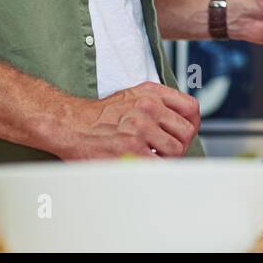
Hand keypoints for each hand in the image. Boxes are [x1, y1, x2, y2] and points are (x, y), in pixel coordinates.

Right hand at [62, 81, 200, 158]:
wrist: (70, 124)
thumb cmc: (99, 114)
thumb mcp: (132, 95)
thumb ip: (158, 102)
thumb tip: (182, 117)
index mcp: (151, 94)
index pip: (191, 107)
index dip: (192, 123)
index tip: (185, 132)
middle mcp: (148, 109)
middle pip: (186, 132)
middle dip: (180, 144)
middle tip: (166, 150)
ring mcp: (140, 130)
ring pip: (175, 150)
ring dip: (167, 158)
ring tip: (152, 158)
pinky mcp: (130, 151)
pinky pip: (158, 165)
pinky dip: (154, 168)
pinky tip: (142, 164)